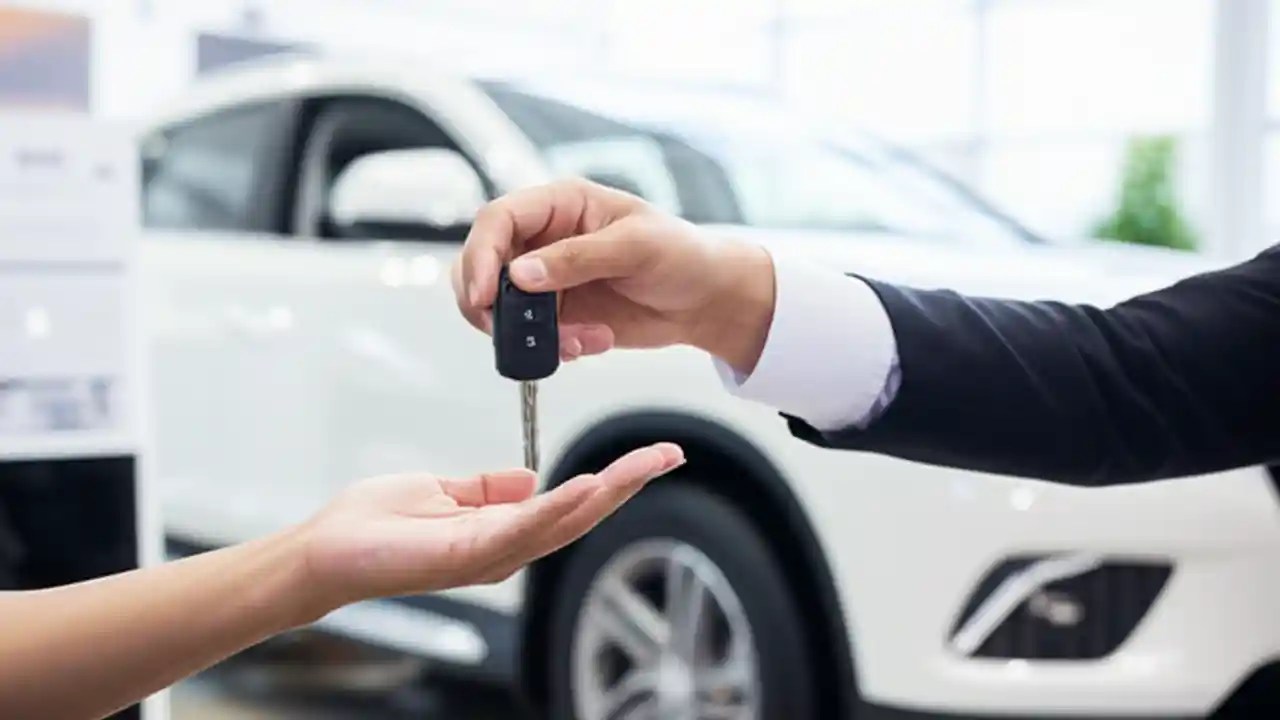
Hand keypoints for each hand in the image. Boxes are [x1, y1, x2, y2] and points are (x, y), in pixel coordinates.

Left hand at [297, 442, 683, 614]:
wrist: (325, 551)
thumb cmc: (373, 525)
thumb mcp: (442, 490)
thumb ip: (486, 487)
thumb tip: (527, 476)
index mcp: (501, 529)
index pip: (569, 502)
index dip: (613, 480)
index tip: (651, 455)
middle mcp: (504, 548)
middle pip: (579, 514)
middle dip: (627, 484)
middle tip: (669, 454)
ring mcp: (489, 556)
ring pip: (562, 522)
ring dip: (606, 493)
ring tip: (642, 465)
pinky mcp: (466, 555)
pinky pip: (521, 528)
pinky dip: (557, 506)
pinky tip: (586, 485)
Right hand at [454, 179, 776, 374]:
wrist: (706, 299)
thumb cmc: (682, 255)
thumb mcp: (636, 247)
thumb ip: (577, 259)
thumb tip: (519, 274)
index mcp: (561, 204)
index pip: (498, 219)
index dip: (480, 254)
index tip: (482, 294)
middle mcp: (545, 238)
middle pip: (482, 263)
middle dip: (488, 302)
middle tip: (509, 331)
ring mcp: (547, 278)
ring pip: (500, 306)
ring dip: (528, 332)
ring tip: (577, 341)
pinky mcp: (558, 313)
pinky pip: (530, 335)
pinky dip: (551, 348)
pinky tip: (591, 344)